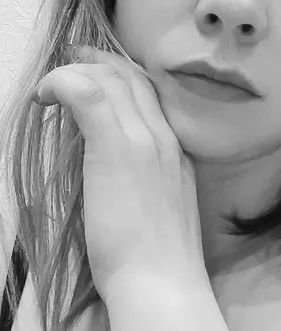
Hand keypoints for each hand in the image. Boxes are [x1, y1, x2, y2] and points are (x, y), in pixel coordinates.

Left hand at [32, 45, 208, 303]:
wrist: (161, 278)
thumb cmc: (156, 253)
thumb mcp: (159, 203)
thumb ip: (144, 174)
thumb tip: (114, 158)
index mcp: (175, 147)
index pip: (149, 92)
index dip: (120, 73)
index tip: (97, 69)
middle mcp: (164, 135)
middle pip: (131, 78)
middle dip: (98, 62)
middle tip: (72, 60)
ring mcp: (143, 138)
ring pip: (111, 80)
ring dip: (76, 73)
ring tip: (50, 86)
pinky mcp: (117, 147)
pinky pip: (88, 94)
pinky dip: (64, 84)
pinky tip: (46, 96)